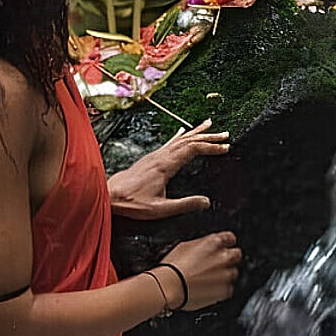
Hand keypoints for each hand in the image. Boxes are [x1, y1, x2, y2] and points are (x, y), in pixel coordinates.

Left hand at [107, 119, 229, 219]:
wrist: (110, 194)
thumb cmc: (132, 202)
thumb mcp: (161, 209)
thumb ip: (184, 205)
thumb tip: (206, 202)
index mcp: (165, 165)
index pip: (193, 149)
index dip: (211, 147)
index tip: (225, 148)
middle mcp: (160, 156)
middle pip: (189, 141)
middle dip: (208, 137)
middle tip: (226, 136)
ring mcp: (155, 155)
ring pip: (179, 139)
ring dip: (196, 133)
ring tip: (209, 126)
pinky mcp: (150, 158)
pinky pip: (169, 143)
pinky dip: (180, 136)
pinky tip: (183, 131)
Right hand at [158, 231, 240, 310]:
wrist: (169, 286)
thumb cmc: (172, 266)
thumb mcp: (184, 246)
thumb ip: (201, 245)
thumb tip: (204, 247)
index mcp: (214, 242)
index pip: (230, 238)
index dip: (225, 243)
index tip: (222, 247)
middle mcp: (224, 257)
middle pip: (236, 255)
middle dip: (228, 259)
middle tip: (215, 264)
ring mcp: (226, 275)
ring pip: (232, 273)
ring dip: (224, 275)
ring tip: (207, 279)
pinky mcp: (225, 291)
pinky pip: (228, 289)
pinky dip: (220, 289)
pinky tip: (207, 288)